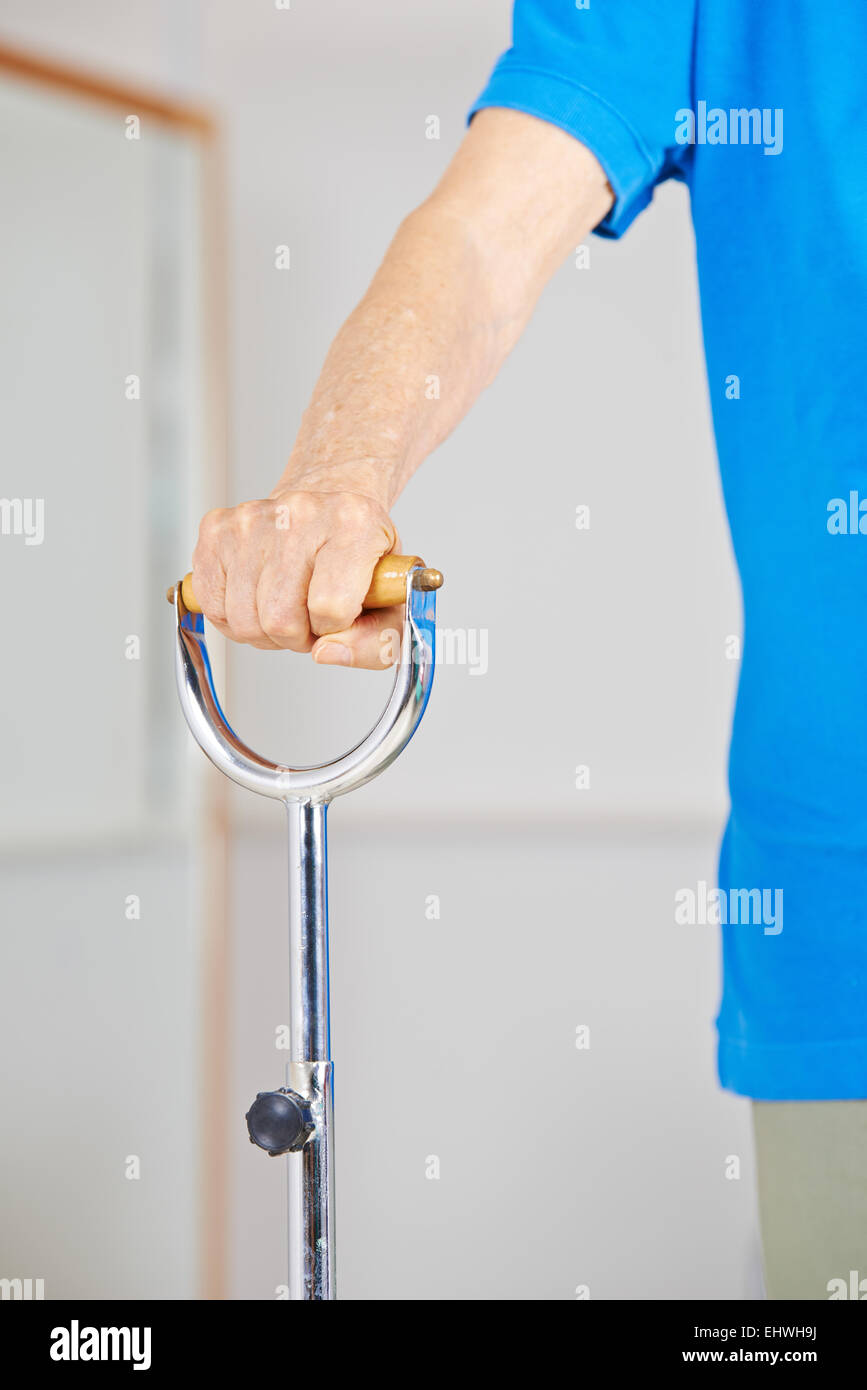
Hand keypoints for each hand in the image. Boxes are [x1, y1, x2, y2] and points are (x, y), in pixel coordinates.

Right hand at [191, 488, 402, 668]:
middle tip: (310, 616)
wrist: (331, 503)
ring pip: (243, 619)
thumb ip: (375, 643)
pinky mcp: (217, 528)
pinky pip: (213, 605)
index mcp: (354, 524)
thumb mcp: (392, 602)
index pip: (330, 607)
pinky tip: (259, 597)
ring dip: (265, 630)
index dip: (333, 627)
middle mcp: (300, 513)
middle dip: (296, 636)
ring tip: (287, 606)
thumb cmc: (361, 554)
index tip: (339, 613)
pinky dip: (235, 617)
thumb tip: (325, 653)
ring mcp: (253, 519)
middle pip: (280, 619)